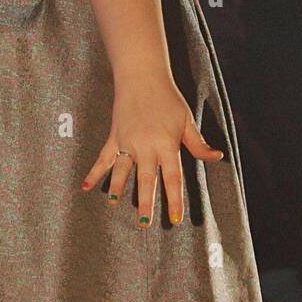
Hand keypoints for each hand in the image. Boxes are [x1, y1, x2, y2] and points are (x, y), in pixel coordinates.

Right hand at [81, 73, 223, 226]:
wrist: (142, 77)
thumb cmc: (168, 99)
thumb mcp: (186, 121)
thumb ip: (198, 143)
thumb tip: (217, 157)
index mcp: (166, 144)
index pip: (172, 178)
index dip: (174, 199)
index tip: (174, 219)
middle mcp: (146, 146)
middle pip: (146, 180)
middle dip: (145, 202)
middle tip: (144, 223)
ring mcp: (128, 142)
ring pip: (122, 171)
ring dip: (118, 189)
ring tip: (115, 205)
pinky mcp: (115, 136)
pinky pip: (103, 158)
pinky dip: (94, 172)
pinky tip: (85, 187)